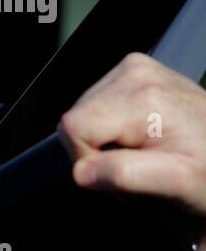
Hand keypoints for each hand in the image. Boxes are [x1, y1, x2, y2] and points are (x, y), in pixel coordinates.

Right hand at [57, 52, 205, 250]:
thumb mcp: (177, 183)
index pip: (73, 127)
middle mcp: (136, 72)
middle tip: (136, 163)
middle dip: (96, 150)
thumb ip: (126, 175)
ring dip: (103, 139)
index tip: (120, 171)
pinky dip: (111, 125)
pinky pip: (96, 103)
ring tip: (141, 150)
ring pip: (82, 112)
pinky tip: (140, 134)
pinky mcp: (134, 70)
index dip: (87, 157)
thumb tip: (81, 171)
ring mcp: (135, 67)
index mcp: (143, 97)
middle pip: (75, 118)